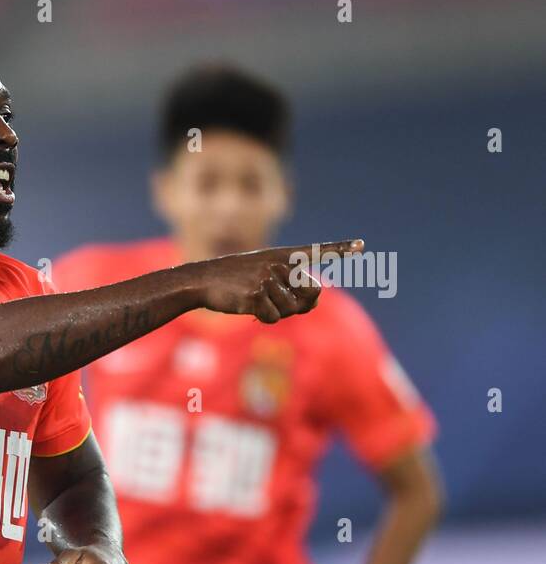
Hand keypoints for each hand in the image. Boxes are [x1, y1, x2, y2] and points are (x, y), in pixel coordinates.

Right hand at [192, 240, 363, 323]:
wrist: (201, 280)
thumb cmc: (233, 280)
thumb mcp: (262, 276)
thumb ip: (290, 287)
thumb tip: (314, 303)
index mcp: (282, 255)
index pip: (316, 251)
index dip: (340, 249)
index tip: (362, 245)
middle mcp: (278, 264)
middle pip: (312, 291)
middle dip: (303, 304)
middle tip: (285, 305)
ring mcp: (267, 279)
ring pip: (292, 309)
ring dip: (278, 313)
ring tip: (258, 302)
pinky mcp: (256, 295)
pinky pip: (274, 318)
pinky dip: (264, 319)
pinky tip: (249, 308)